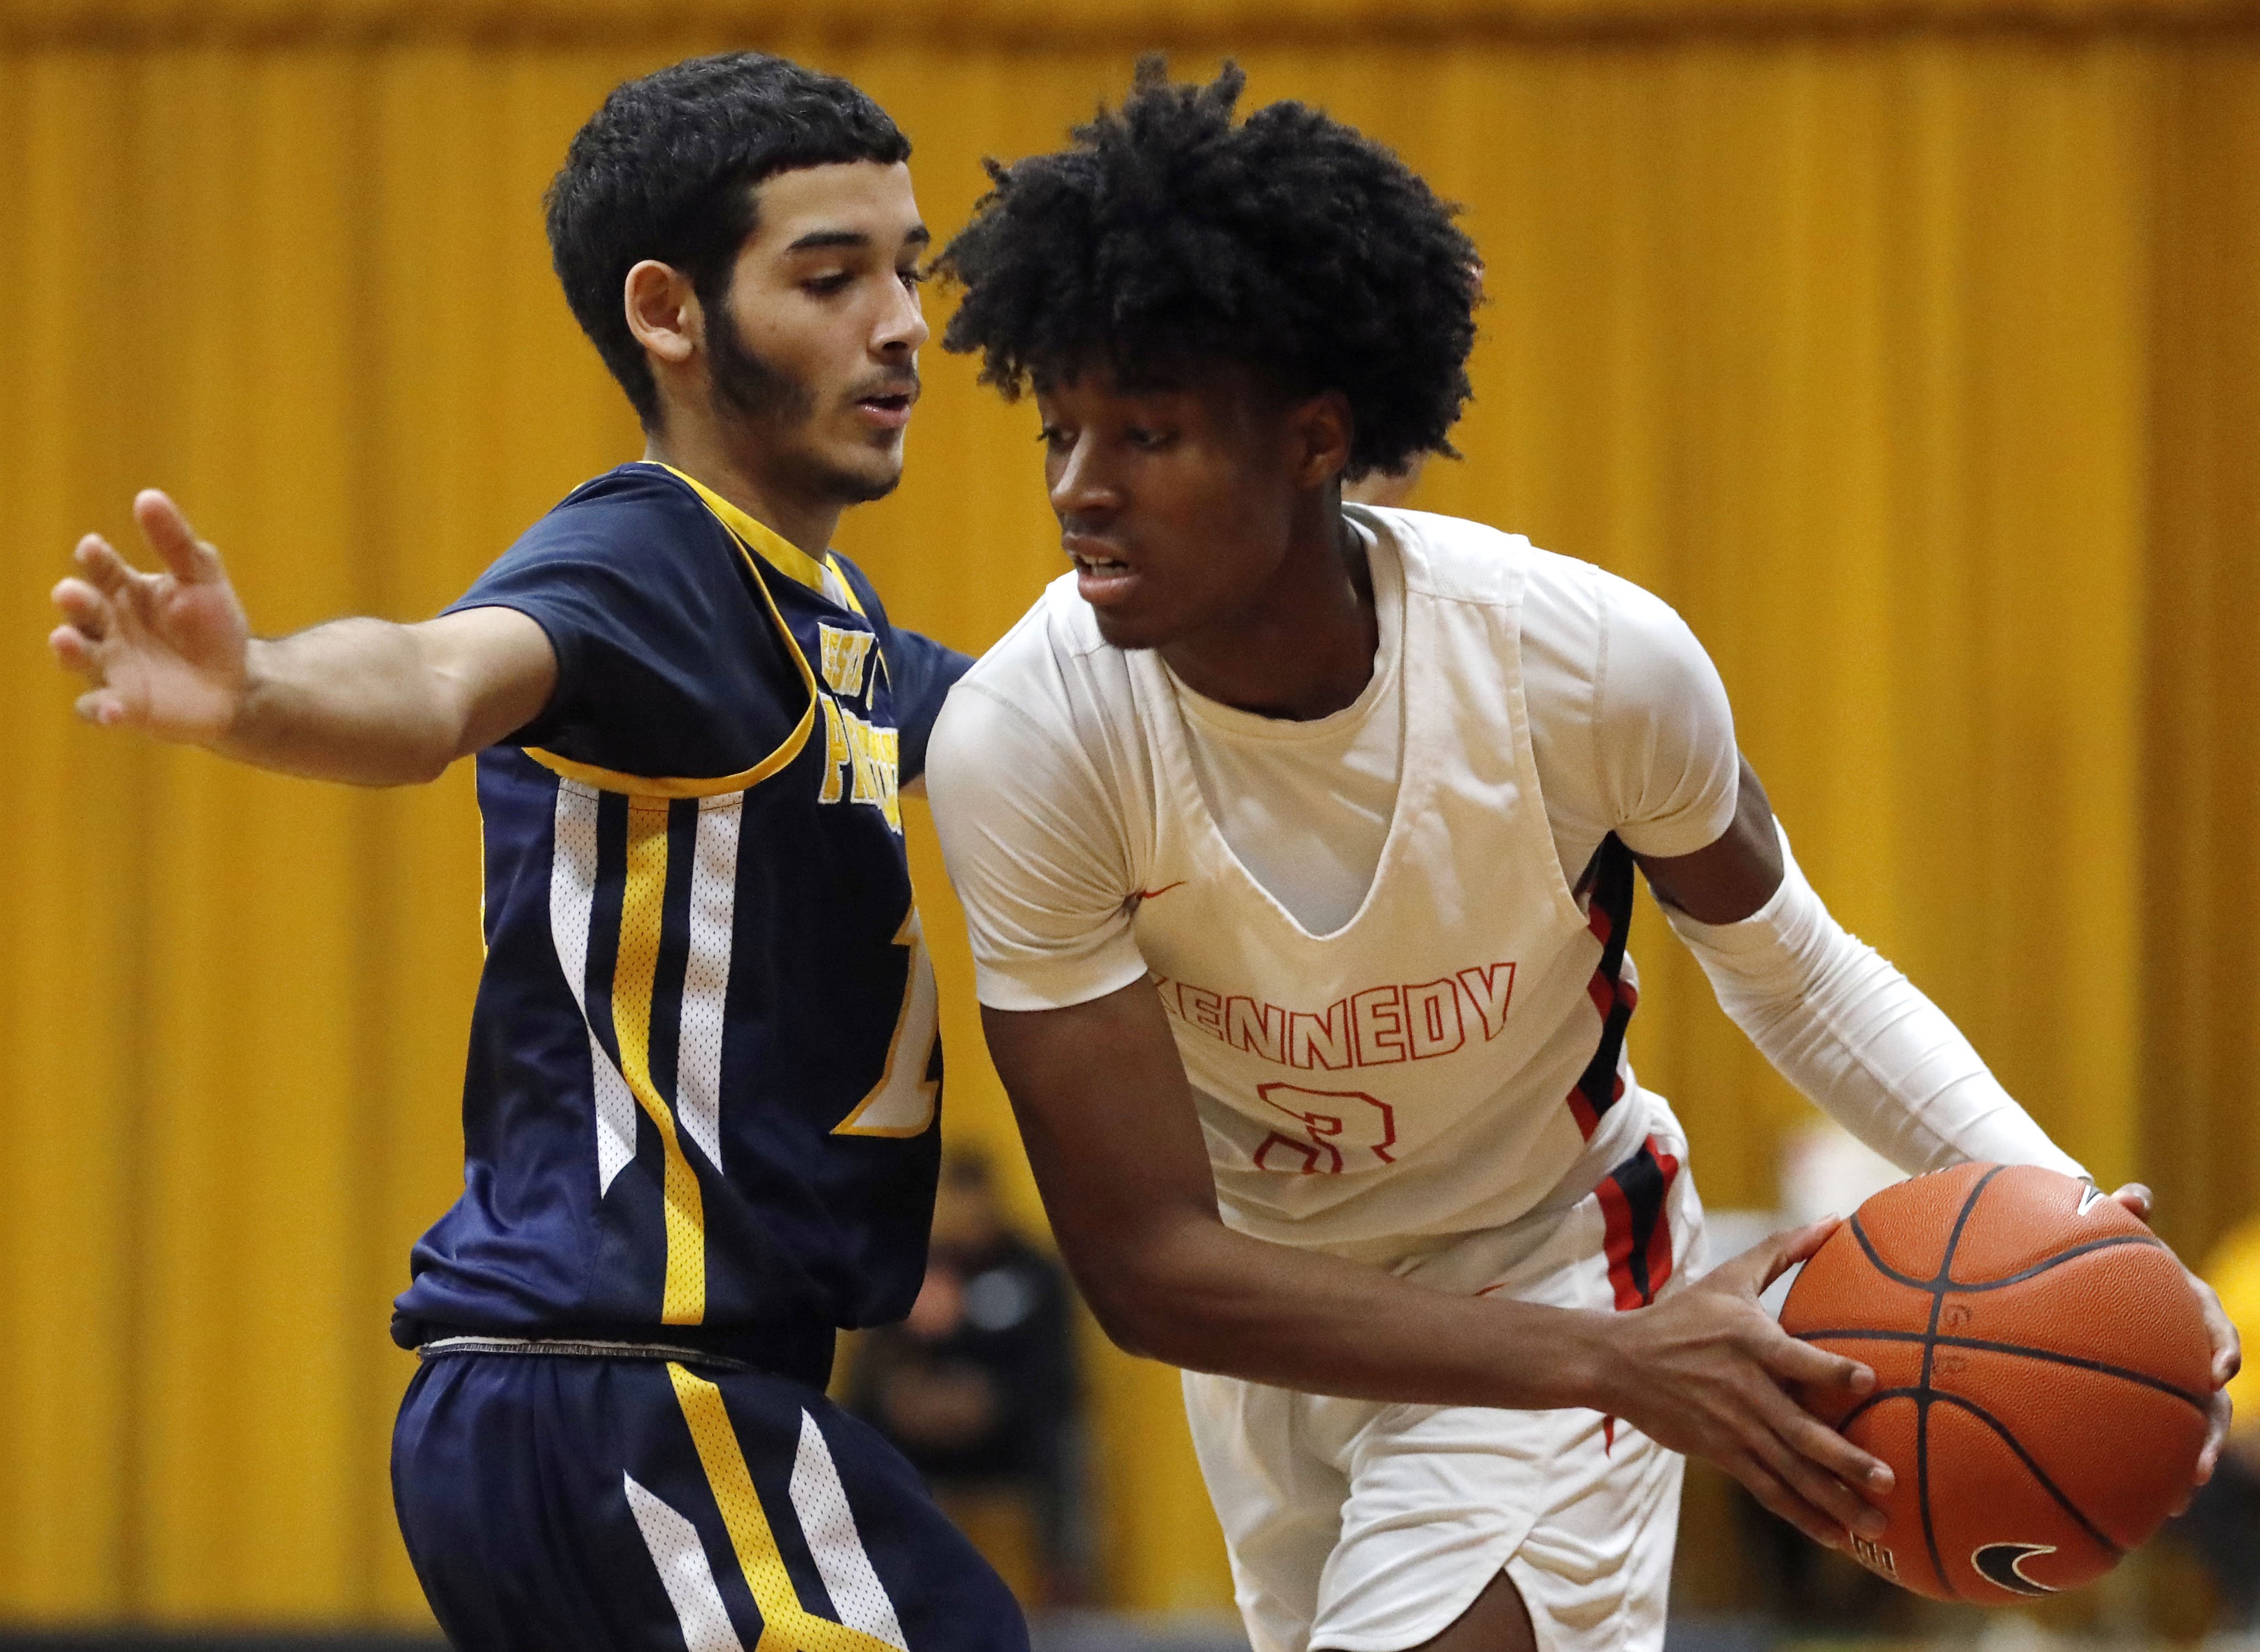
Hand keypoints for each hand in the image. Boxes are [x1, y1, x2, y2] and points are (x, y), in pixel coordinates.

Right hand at [49, 490, 251, 741]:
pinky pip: (101, 708)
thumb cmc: (212, 626)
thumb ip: (175, 542)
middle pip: (81, 611)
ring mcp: (111, 667)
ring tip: (64, 640)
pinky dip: (102, 709)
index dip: (95, 559)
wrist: (238, 684)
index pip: (101, 569)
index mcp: (122, 590)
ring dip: (69, 649)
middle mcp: (106, 627)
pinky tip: (112, 709)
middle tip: (72, 593)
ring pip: (77, 655)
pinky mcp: (123, 706)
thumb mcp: (202, 579)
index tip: (93, 549)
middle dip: (76, 601)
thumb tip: (148, 496)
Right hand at [1598, 1218, 1893, 1551]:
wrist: (1620, 1362)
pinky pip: (1768, 1490)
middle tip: (1886, 1479)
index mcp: (1749, 1342)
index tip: (1868, 1380)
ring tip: (1876, 1522)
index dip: (1830, 1370)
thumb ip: (1782, 1251)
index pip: (1795, 1358)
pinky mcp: (1721, 1453)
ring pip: (1790, 1470)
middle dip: (1844, 1459)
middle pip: (1800, 1430)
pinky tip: (1836, 1536)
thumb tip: (1833, 1220)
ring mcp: (1733, 1427)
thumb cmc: (1683, 1316)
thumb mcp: (1728, 1278)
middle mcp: (1744, 1389)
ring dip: (1834, 1499)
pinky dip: (1802, 1514)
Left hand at [2105, 1182, 2239, 1503]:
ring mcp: (2167, 1383)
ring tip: (2172, 1501)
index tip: (2220, 1370)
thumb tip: (2133, 1194)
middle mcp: (2185, 1351)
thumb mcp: (2106, 1228)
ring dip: (2185, 1465)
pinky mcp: (2141, 1404)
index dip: (2223, 1348)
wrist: (2075, 1269)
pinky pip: (2150, 1442)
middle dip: (2210, 1433)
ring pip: (2188, 1431)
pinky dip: (2146, 1471)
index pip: (2216, 1329)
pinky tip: (2127, 1503)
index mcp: (2184, 1309)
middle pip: (2213, 1399)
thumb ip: (2119, 1213)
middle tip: (2199, 1465)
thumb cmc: (2096, 1248)